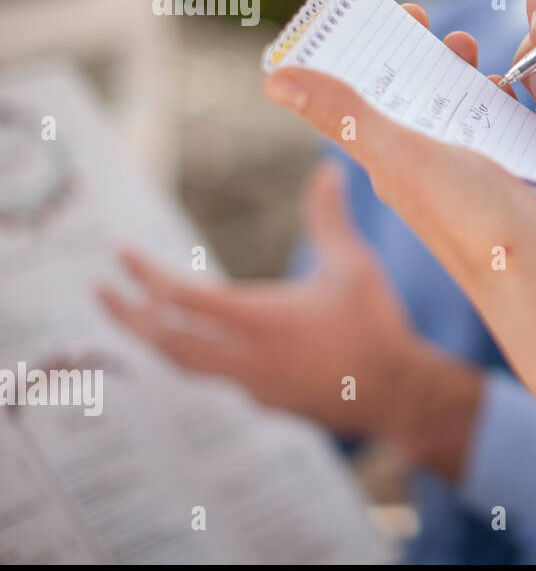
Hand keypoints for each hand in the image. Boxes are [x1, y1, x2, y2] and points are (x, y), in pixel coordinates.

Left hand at [96, 157, 483, 476]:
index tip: (120, 252)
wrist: (398, 394)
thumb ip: (331, 218)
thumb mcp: (354, 263)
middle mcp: (244, 357)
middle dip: (128, 314)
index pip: (181, 296)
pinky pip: (219, 377)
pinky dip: (200, 356)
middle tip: (102, 292)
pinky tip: (207, 345)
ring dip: (159, 338)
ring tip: (142, 319)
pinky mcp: (267, 401)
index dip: (144, 272)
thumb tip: (329, 168)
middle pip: (166, 339)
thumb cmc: (376, 324)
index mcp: (259, 319)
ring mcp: (252, 385)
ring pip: (186, 363)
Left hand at [261, 4, 535, 400]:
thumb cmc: (473, 227)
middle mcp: (439, 164)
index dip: (380, 53)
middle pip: (430, 95)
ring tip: (492, 65)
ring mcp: (489, 168)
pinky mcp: (533, 171)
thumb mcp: (401, 159)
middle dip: (436, 57)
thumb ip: (346, 114)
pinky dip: (528, 102)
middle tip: (449, 34)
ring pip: (480, 105)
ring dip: (483, 78)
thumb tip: (273, 78)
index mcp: (397, 163)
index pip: (376, 96)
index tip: (397, 12)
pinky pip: (525, 122)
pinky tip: (533, 92)